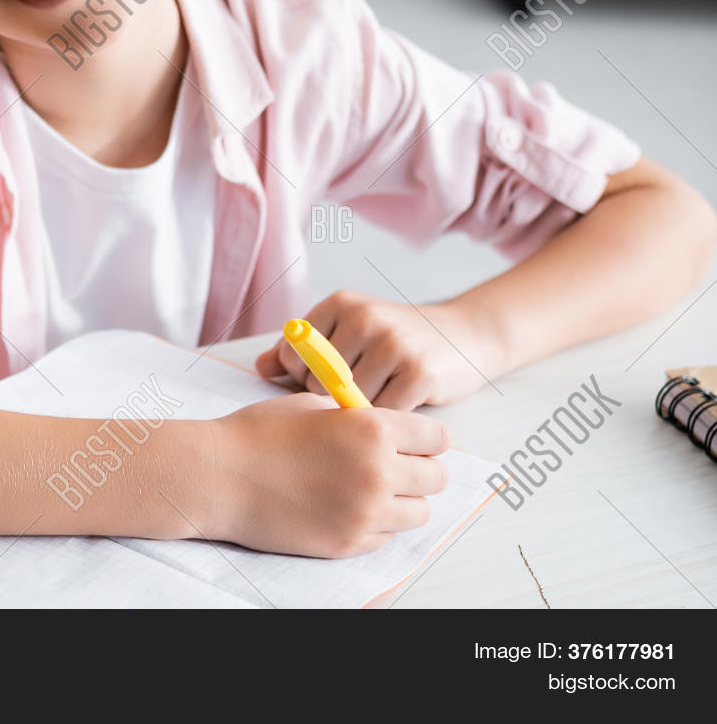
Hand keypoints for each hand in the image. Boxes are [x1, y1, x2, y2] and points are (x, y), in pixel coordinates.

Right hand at [197, 394, 451, 557]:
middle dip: (420, 470)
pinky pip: (387, 536)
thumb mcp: (312, 405)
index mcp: (371, 429)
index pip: (436, 439)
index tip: (417, 442)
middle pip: (436, 479)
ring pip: (418, 512)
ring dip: (401, 500)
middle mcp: (378, 472)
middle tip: (396, 466)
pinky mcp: (349, 543)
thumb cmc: (260, 433)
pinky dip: (376, 522)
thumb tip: (385, 427)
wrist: (220, 476)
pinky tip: (345, 506)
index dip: (427, 439)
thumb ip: (356, 416)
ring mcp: (366, 513)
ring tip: (369, 489)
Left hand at [253, 290, 505, 410]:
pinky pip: (381, 415)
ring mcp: (393, 344)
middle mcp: (363, 317)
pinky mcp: (419, 372)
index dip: (299, 377)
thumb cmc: (396, 341)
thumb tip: (260, 368)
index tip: (322, 381)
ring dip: (359, 411)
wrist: (465, 336)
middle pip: (317, 380)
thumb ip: (303, 350)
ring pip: (348, 401)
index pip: (292, 352)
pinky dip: (385, 420)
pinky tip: (397, 406)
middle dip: (330, 397)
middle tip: (356, 392)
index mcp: (339, 303)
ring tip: (378, 397)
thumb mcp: (349, 332)